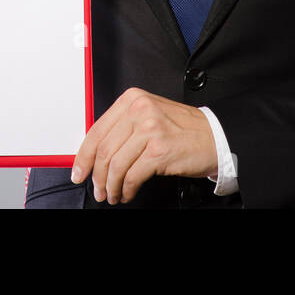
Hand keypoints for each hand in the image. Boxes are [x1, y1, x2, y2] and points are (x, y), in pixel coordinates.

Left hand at [71, 87, 217, 203]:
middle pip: (104, 150)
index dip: (84, 156)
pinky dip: (126, 189)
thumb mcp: (149, 116)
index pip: (97, 130)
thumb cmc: (183, 129)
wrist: (216, 136)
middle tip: (98, 190)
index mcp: (132, 99)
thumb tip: (95, 153)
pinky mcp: (160, 150)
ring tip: (113, 195)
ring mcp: (150, 129)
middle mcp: (139, 110)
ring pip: (115, 165)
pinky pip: (131, 176)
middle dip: (97, 176)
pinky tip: (127, 193)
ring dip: (111, 186)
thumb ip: (123, 128)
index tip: (79, 171)